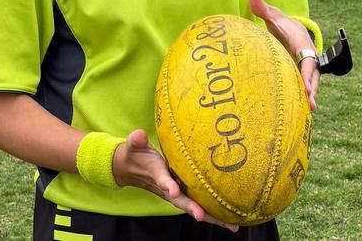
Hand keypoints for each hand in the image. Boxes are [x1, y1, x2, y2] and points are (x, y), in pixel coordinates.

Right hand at [112, 129, 238, 231]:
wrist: (130, 168)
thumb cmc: (135, 153)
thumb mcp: (134, 144)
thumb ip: (136, 140)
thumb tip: (138, 135)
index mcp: (156, 174)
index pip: (162, 181)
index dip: (168, 186)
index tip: (173, 190)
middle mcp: (167, 188)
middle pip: (181, 201)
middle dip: (192, 209)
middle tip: (202, 216)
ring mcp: (176, 193)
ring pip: (194, 208)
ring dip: (211, 217)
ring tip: (231, 225)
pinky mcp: (183, 194)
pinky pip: (199, 205)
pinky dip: (213, 214)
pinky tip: (231, 219)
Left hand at [248, 0, 319, 110]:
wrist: (293, 31)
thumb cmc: (282, 25)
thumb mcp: (273, 16)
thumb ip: (261, 7)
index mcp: (302, 45)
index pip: (308, 61)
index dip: (308, 74)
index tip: (308, 86)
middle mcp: (307, 59)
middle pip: (312, 76)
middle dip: (312, 90)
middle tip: (311, 105)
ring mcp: (305, 70)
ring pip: (309, 84)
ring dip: (308, 98)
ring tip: (307, 113)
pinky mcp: (300, 76)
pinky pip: (301, 88)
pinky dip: (300, 99)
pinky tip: (295, 114)